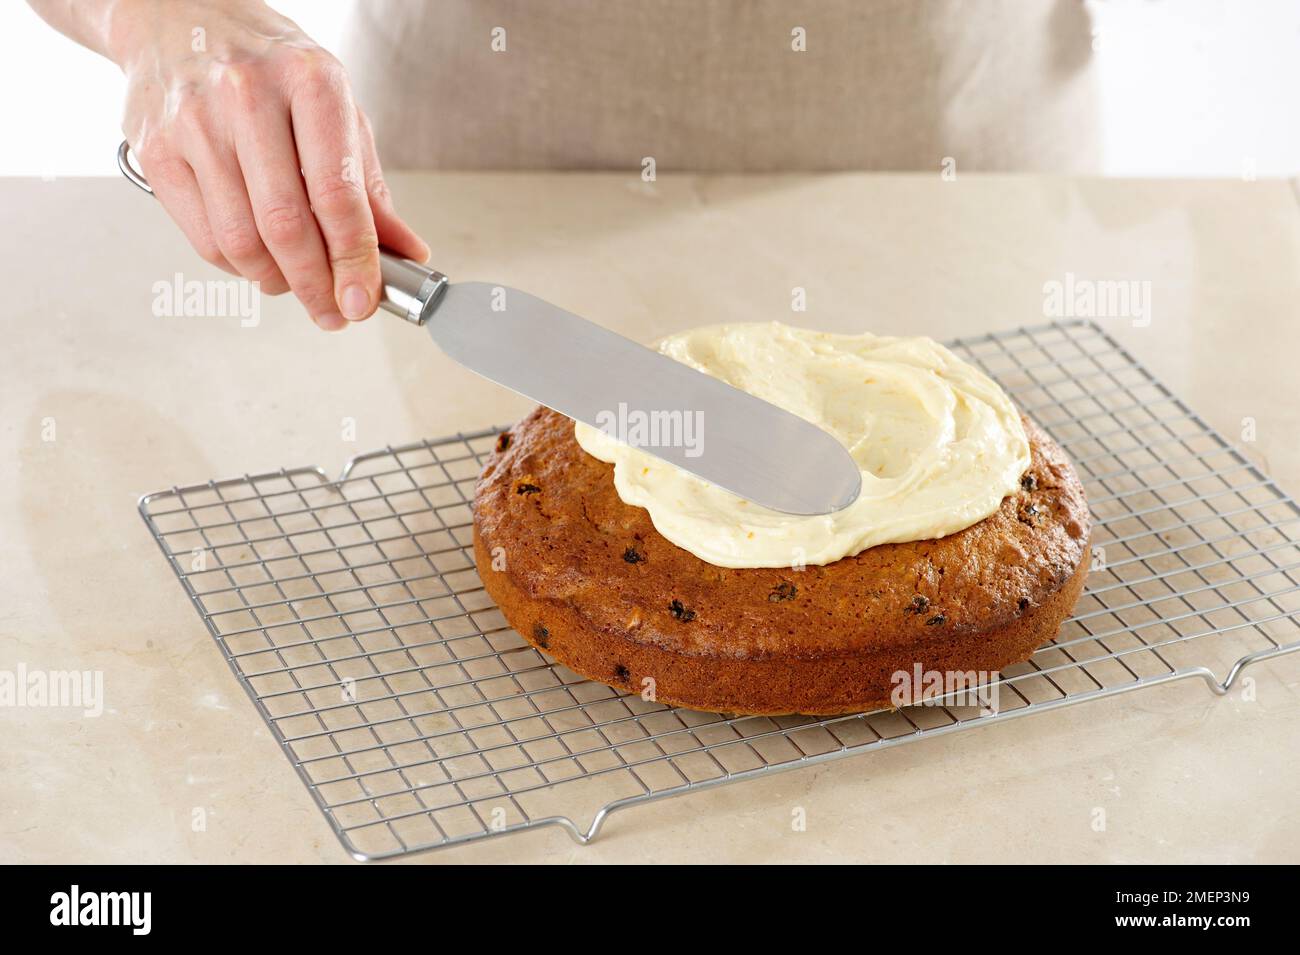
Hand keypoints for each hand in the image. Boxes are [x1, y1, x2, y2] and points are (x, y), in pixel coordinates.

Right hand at [111, 0, 428, 328]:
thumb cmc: (272, 69)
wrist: (183, 18)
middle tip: (334, 312)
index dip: (355, 260)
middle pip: (285, 226)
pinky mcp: (155, 149)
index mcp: (309, 81)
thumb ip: (369, 187)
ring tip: (296, 282)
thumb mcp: (337, 111)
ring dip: (276, 281)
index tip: (364, 301)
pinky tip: (258, 259)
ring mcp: (194, 122)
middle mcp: (247, 95)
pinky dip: (238, 267)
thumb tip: (406, 254)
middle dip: (316, 285)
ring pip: (240, 241)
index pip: (337, 193)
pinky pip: (204, 238)